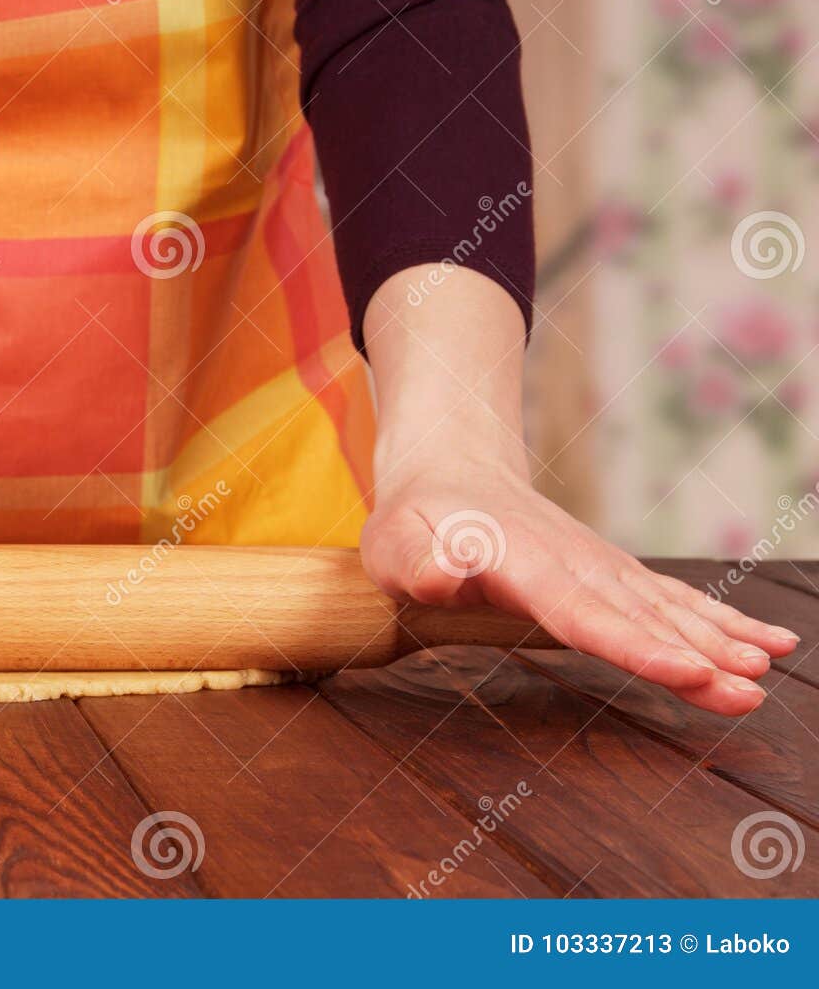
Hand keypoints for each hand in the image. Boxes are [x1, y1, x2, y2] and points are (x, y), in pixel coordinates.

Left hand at [361, 451, 798, 715]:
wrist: (449, 471)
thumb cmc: (415, 520)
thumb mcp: (393, 542)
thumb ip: (417, 562)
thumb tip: (443, 573)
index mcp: (518, 563)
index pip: (580, 611)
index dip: (633, 644)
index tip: (684, 669)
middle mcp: (571, 563)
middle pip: (638, 615)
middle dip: (696, 653)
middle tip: (747, 690)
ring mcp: (598, 566)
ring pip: (665, 606)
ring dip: (719, 639)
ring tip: (768, 670)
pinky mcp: (612, 573)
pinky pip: (671, 599)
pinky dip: (719, 619)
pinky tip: (768, 644)